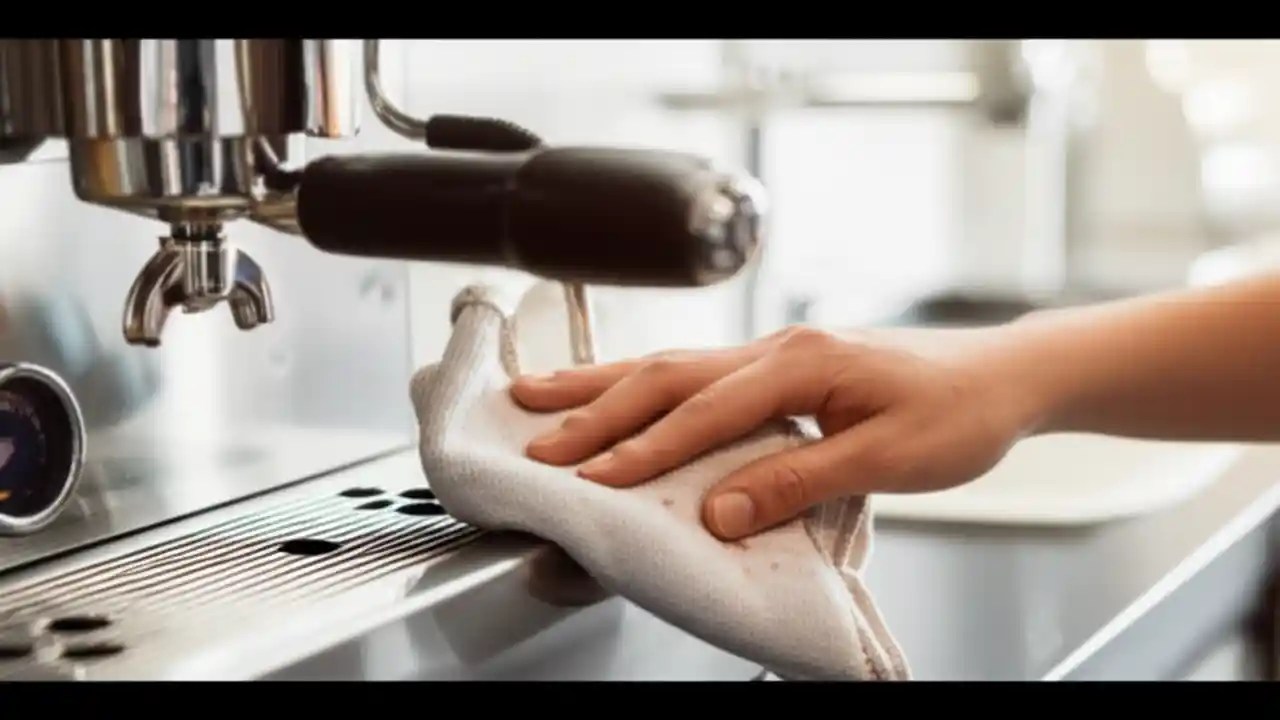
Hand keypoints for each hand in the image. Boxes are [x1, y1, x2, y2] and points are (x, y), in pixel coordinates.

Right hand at [510, 325, 1038, 540]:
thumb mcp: (889, 457)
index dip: (643, 447)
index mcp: (802, 362)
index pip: (704, 411)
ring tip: (542, 395)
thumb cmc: (959, 413)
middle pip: (668, 374)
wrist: (1004, 377)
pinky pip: (695, 375)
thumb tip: (721, 513)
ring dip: (605, 384)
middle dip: (595, 407)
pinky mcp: (779, 369)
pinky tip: (617, 396)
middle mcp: (778, 349)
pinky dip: (643, 388)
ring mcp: (775, 354)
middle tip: (534, 434)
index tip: (591, 478)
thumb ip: (799, 480)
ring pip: (672, 365)